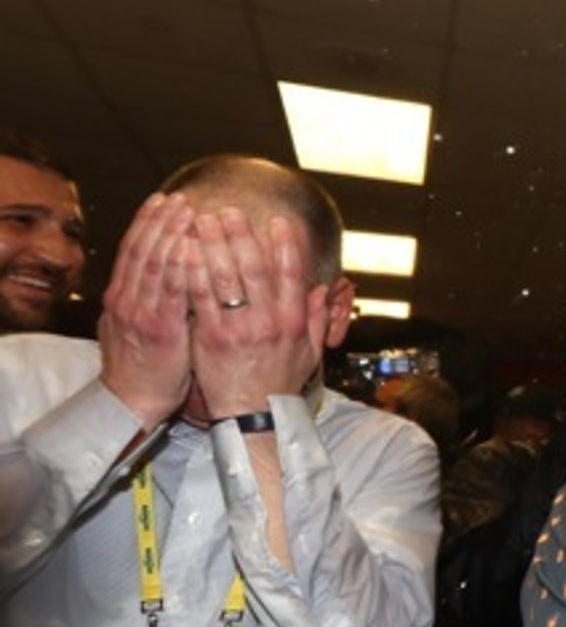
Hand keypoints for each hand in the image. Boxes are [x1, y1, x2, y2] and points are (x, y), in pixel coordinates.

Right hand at [98, 193, 197, 425]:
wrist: (133, 401)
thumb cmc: (146, 366)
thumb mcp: (139, 325)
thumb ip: (153, 298)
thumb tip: (173, 271)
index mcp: (124, 297)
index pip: (135, 250)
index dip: (148, 222)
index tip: (164, 199)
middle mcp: (128, 300)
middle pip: (143, 250)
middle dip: (161, 221)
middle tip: (179, 197)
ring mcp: (141, 314)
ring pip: (154, 264)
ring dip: (171, 234)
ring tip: (187, 210)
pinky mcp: (159, 330)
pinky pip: (170, 292)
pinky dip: (178, 266)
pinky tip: (190, 246)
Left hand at [187, 210, 323, 417]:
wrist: (252, 416)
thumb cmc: (279, 383)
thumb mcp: (309, 352)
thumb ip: (315, 319)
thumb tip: (320, 289)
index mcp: (293, 321)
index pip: (290, 274)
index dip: (285, 245)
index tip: (277, 221)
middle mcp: (267, 321)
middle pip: (253, 268)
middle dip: (240, 235)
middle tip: (227, 210)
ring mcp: (238, 329)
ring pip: (224, 278)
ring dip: (212, 245)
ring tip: (201, 220)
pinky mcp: (211, 338)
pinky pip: (199, 298)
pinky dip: (192, 272)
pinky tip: (183, 251)